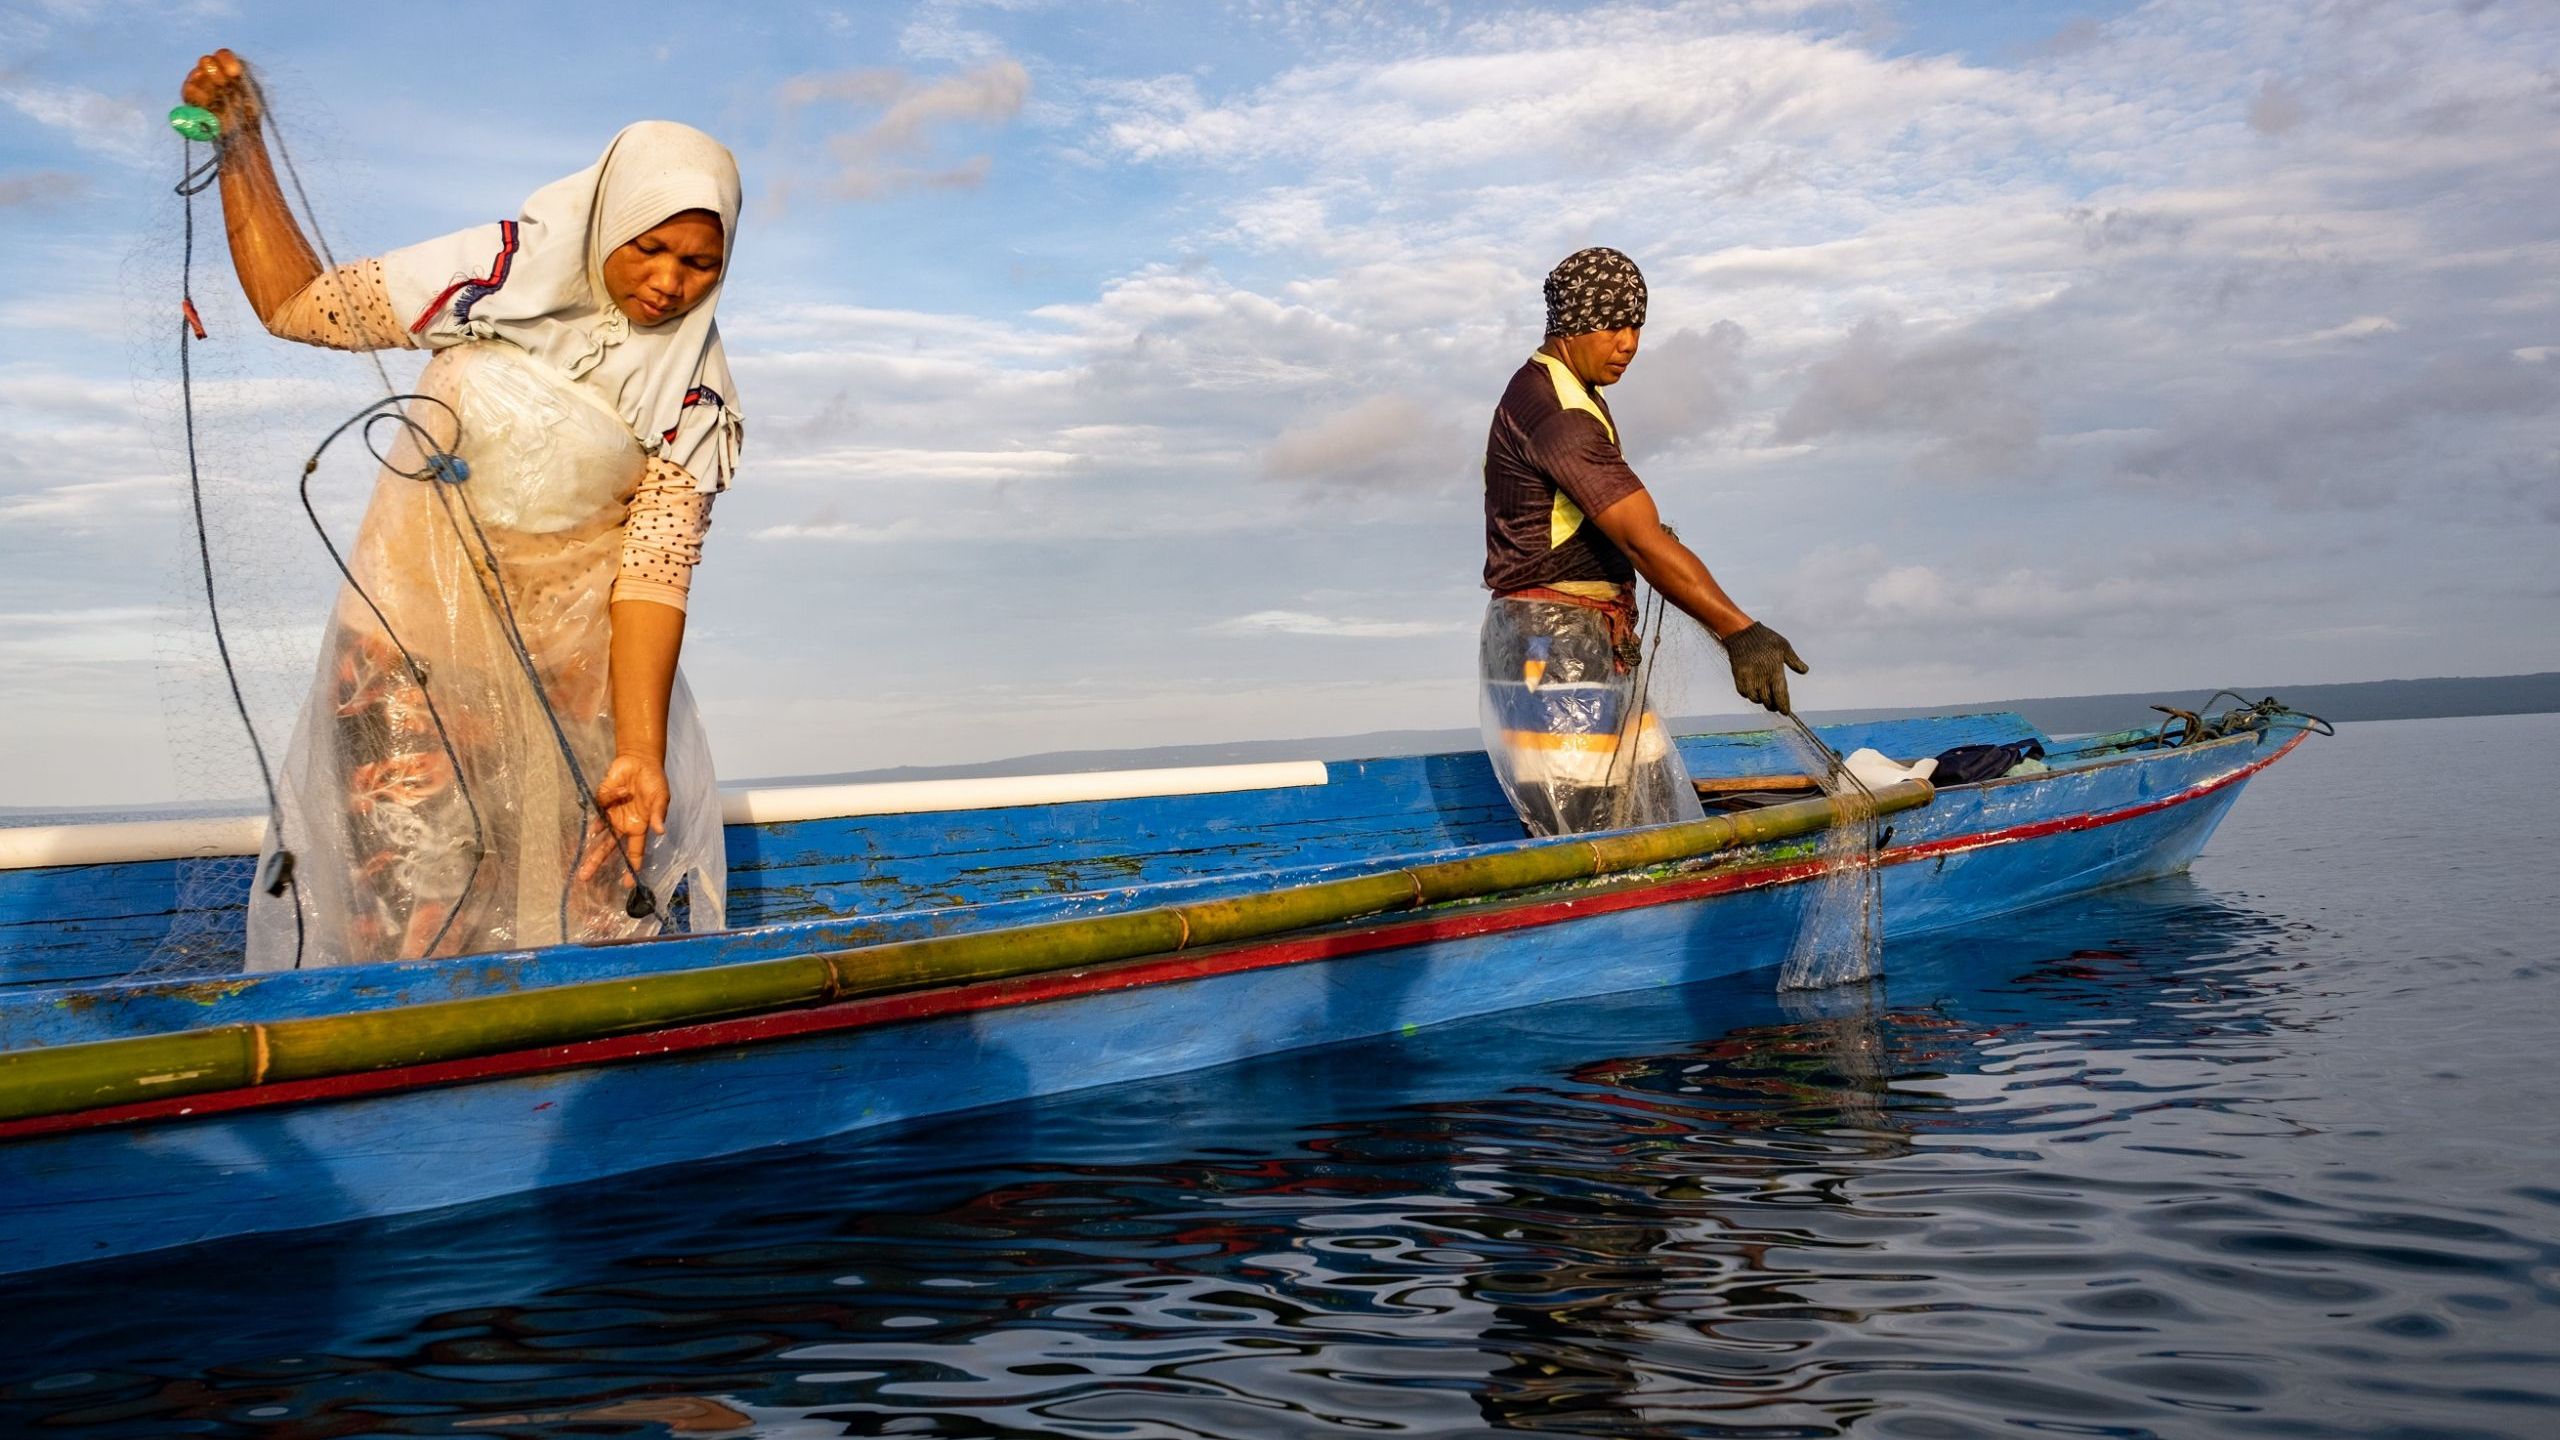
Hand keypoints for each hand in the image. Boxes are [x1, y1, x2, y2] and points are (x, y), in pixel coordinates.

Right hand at [179, 49, 259, 127]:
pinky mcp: (189, 95)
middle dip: (216, 73)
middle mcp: (211, 72)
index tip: (235, 73)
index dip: (227, 62)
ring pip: (196, 73)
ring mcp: (199, 82)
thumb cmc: (248, 113)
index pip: (223, 54)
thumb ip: (243, 81)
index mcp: (228, 68)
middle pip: (206, 61)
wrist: (239, 133)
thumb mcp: (252, 96)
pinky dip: (200, 97)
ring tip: (220, 100)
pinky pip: (189, 89)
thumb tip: (234, 72)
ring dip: (209, 86)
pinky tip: (210, 105)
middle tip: (224, 85)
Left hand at [580, 753, 669, 883]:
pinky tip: (613, 802)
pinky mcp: (601, 801)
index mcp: (639, 827)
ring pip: (598, 835)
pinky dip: (605, 805)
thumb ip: (658, 814)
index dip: (632, 867)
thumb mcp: (661, 797)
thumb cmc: (654, 781)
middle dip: (596, 862)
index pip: (635, 852)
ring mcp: (610, 814)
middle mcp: (623, 824)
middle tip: (584, 878)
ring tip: (581, 866)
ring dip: (590, 849)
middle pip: (608, 848)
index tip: (627, 884)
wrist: (640, 760)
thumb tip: (661, 831)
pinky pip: (599, 808)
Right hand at [1723, 621, 1809, 713]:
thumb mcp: (1784, 646)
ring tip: (1765, 697)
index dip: (1783, 705)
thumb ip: (1794, 661)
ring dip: (1761, 700)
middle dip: (1773, 705)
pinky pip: (1743, 693)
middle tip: (1775, 706)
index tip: (1785, 712)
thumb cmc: (1766, 638)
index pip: (1780, 695)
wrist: (1742, 632)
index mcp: (1775, 670)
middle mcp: (1762, 676)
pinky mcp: (1738, 676)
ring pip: (1755, 699)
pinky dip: (1749, 695)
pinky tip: (1753, 691)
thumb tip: (1805, 671)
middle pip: (1768, 701)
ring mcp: (1749, 677)